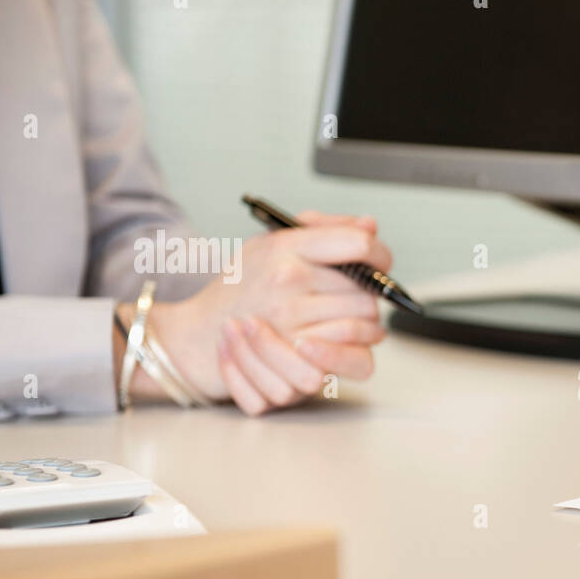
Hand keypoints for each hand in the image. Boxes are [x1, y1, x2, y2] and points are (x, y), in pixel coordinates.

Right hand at [143, 211, 389, 414]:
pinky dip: (357, 348)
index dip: (379, 253)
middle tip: (358, 295)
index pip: (358, 244)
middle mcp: (288, 279)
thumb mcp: (270, 243)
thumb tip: (369, 224)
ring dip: (367, 322)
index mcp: (285, 247)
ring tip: (350, 317)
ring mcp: (292, 318)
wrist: (200, 334)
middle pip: (366, 287)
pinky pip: (352, 351)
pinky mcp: (297, 353)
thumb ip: (323, 229)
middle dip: (370, 293)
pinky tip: (349, 341)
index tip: (379, 260)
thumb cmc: (239, 288)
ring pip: (364, 320)